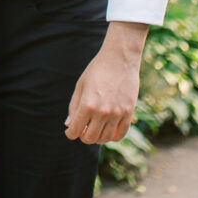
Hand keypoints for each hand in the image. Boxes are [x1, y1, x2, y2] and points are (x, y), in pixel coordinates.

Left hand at [65, 23, 146, 144]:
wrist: (120, 59)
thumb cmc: (96, 71)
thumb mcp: (80, 86)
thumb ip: (74, 107)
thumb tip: (69, 125)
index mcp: (87, 105)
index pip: (75, 131)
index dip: (70, 133)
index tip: (70, 131)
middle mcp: (102, 112)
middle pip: (90, 138)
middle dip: (83, 137)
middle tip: (82, 130)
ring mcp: (117, 114)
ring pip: (105, 138)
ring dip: (97, 137)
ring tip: (95, 129)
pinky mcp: (128, 113)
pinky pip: (121, 134)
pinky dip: (113, 137)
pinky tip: (108, 131)